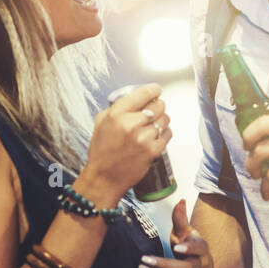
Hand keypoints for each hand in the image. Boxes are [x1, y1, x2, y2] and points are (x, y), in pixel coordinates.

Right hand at [79, 83, 170, 204]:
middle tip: (154, 110)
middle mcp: (131, 124)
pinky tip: (155, 136)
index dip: (153, 90)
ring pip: (165, 119)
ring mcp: (144, 138)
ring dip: (161, 120)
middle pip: (158, 105)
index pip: (143, 93)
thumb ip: (116, 108)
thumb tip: (133, 97)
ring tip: (153, 125)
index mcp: (117, 114)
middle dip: (158, 106)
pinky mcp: (153, 150)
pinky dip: (164, 134)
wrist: (104, 177)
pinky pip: (167, 134)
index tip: (156, 90)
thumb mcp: (101, 122)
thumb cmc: (102, 151)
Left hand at [140, 198, 212, 267]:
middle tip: (145, 260)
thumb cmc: (190, 247)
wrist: (202, 267)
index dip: (189, 249)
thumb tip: (180, 201)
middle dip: (165, 265)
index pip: (200, 249)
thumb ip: (181, 218)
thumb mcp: (186, 232)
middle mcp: (203, 266)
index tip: (176, 247)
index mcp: (202, 249)